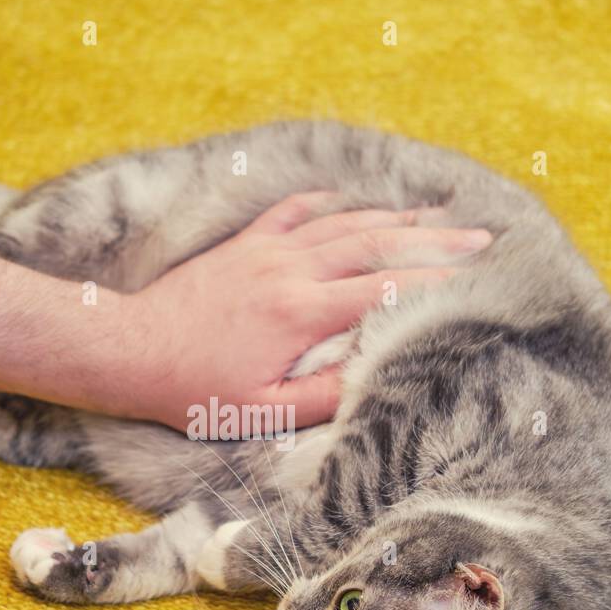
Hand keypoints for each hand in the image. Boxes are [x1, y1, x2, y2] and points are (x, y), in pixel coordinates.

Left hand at [119, 192, 491, 431]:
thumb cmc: (193, 390)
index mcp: (300, 313)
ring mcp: (266, 250)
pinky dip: (327, 203)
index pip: (384, 289)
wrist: (130, 350)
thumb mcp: (261, 410)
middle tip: (481, 237)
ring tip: (437, 214)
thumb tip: (374, 376)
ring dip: (393, 217)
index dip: (435, 283)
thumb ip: (322, 396)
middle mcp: (290, 270)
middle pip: (375, 244)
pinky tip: (349, 199)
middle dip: (433, 240)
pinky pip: (294, 211)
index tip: (477, 279)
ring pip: (342, 222)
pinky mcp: (243, 244)